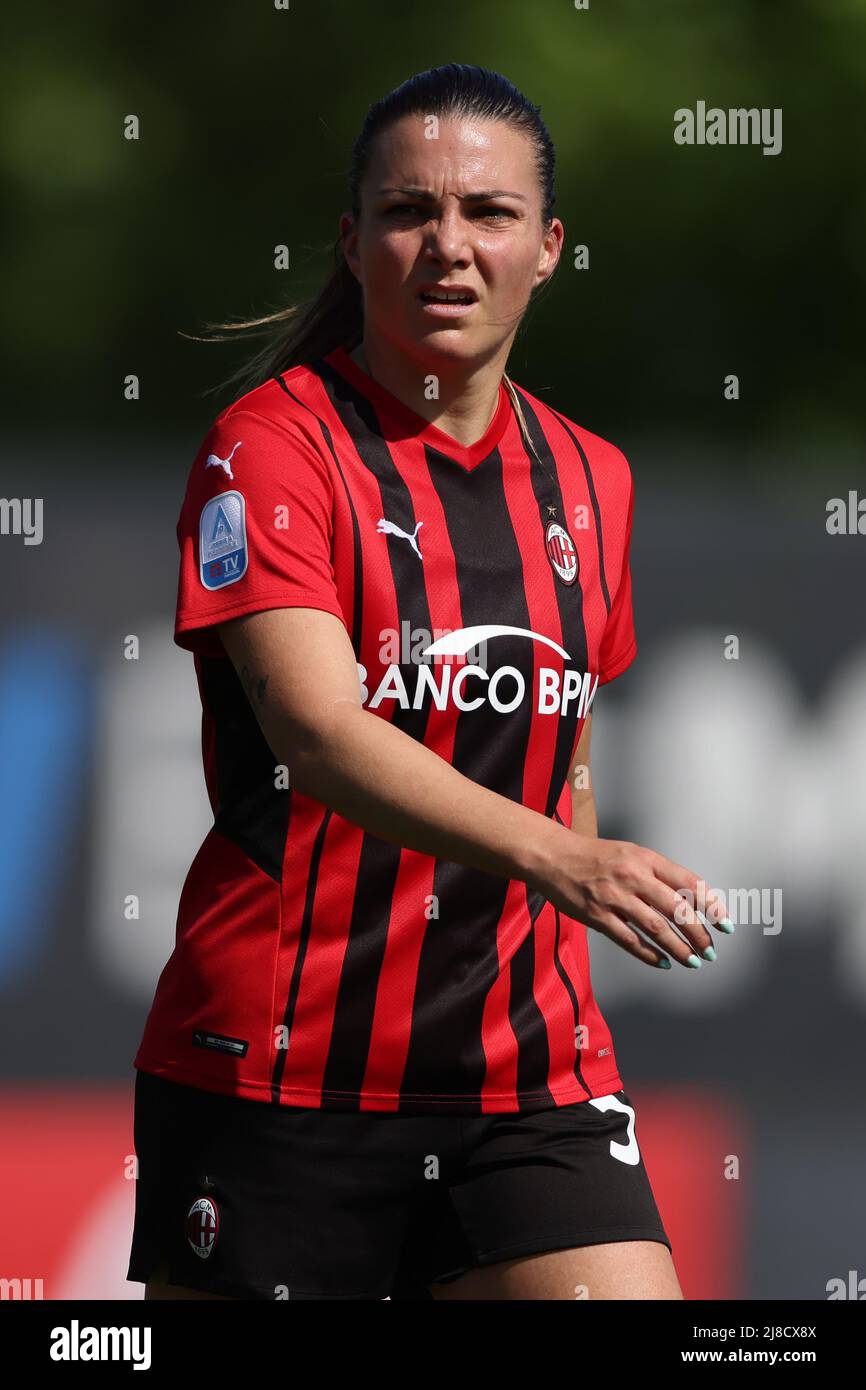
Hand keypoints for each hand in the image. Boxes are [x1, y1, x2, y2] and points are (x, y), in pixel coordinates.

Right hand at [534, 829, 729, 968]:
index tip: (725, 924)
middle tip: (710, 951)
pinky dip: (649, 954)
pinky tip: (663, 963)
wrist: (553, 856)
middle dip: (699, 934)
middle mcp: (633, 876)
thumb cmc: (594, 856)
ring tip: (693, 961)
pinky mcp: (597, 915)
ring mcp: (614, 897)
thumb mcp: (630, 854)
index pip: (688, 883)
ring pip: (656, 928)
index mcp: (645, 859)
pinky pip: (629, 940)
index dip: (711, 906)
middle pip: (677, 910)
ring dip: (679, 949)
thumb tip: (688, 902)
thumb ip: (656, 874)